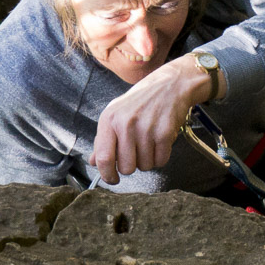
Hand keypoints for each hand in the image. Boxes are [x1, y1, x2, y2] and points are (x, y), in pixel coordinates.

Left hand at [89, 55, 215, 183]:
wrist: (170, 86)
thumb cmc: (140, 101)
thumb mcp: (116, 114)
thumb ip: (103, 139)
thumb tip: (93, 162)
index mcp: (109, 120)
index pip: (104, 158)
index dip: (107, 175)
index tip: (113, 179)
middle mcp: (125, 124)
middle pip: (126, 167)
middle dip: (132, 165)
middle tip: (137, 151)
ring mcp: (146, 129)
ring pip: (144, 166)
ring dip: (148, 160)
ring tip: (150, 142)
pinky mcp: (164, 133)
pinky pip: (161, 161)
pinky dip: (161, 157)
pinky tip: (160, 141)